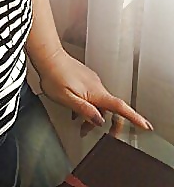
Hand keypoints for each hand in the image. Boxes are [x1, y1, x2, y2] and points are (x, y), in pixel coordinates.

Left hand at [35, 48, 152, 136]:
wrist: (47, 56)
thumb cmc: (53, 76)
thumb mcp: (66, 98)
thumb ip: (84, 110)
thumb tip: (99, 120)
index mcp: (95, 92)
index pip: (119, 107)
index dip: (134, 117)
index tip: (145, 125)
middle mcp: (96, 85)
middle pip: (110, 108)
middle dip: (110, 124)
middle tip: (105, 135)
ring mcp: (91, 81)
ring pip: (100, 103)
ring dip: (94, 116)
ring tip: (81, 125)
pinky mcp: (85, 78)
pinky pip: (92, 96)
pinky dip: (88, 106)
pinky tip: (76, 110)